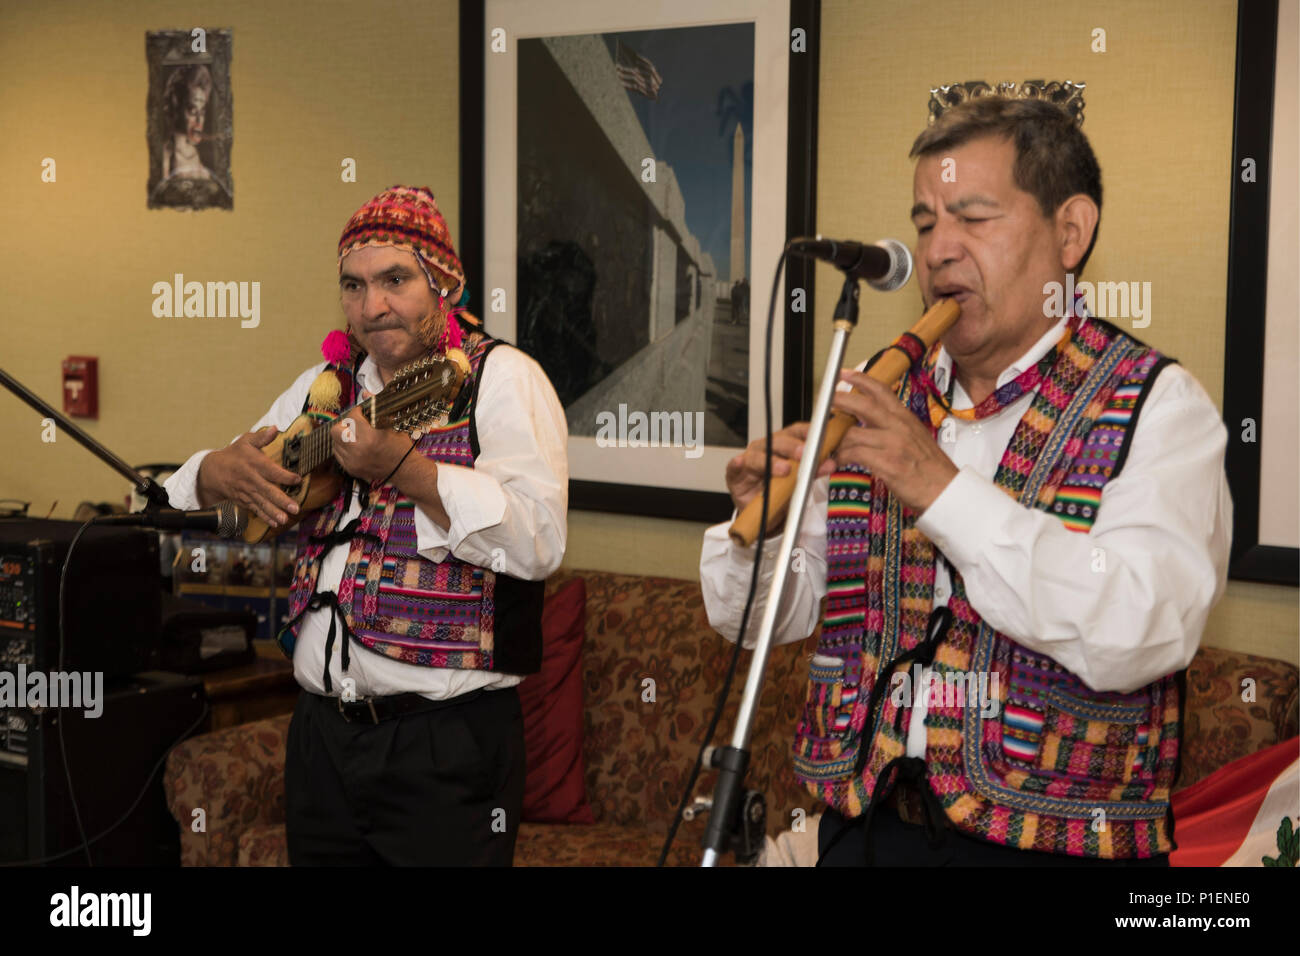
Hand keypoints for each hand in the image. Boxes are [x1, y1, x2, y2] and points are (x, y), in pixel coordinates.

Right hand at [196, 425, 301, 527]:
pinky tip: (275, 523)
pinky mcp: (244, 500)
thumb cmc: (235, 454)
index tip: (297, 479)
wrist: (213, 471)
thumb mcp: (246, 441)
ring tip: (285, 519)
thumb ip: (261, 437)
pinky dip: (265, 517)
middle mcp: (251, 479)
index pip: (270, 470)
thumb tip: (274, 428)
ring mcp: (247, 491)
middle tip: (294, 508)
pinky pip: (255, 509)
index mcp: (253, 463)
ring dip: (273, 512)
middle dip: (281, 500)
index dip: (284, 475)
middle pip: (267, 490)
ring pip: (262, 503)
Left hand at [330, 391, 415, 483]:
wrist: (405, 470)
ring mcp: (352, 462)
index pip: (352, 417)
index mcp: (369, 437)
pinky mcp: (351, 469)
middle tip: (354, 424)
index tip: (361, 412)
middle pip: (336, 431)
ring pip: (335, 443)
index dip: (356, 412)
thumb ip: (376, 408)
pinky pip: (338, 454)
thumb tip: (365, 392)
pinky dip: (344, 448)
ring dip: (343, 436)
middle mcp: (357, 450)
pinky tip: (354, 446)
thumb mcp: (392, 425)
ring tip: (355, 436)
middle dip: (344, 424)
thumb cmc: (400, 446)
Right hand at [724, 421, 835, 513]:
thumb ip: (813, 470)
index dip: (806, 432)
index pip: (795, 431)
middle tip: (803, 454)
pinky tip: (740, 463)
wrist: (761, 510)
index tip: (819, 436)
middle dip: (792, 447)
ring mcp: (749, 459)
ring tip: (783, 469)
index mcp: (783, 444)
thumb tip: (830, 463)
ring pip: (758, 455)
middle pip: (777, 441)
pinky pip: (734, 467)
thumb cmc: (778, 489)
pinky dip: (737, 464)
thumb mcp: (800, 480)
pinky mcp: (735, 473)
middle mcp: (766, 448)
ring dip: (771, 461)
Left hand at [831, 370, 957, 513]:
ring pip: (853, 433)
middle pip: (863, 404)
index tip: (846, 374)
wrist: (946, 491)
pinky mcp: (888, 463)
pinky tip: (839, 461)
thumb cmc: (930, 470)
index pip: (882, 391)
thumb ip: (895, 428)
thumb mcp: (916, 438)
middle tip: (825, 401)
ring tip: (831, 447)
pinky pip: (855, 454)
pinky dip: (842, 457)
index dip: (861, 379)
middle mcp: (900, 427)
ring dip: (837, 441)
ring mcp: (894, 444)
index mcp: (906, 418)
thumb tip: (871, 424)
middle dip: (840, 400)